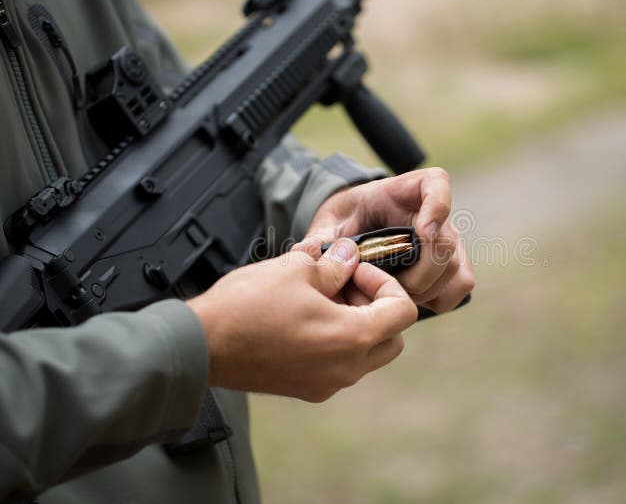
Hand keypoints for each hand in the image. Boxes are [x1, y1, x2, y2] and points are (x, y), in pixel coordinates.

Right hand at [187, 239, 417, 401]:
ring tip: (322, 297)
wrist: (201, 345)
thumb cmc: (247, 305)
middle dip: (377, 306)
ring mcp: (328, 384)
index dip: (384, 281)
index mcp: (353, 338)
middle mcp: (347, 368)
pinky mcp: (307, 389)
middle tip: (344, 284)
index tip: (355, 269)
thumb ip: (335, 264)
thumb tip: (349, 256)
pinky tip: (306, 317)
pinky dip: (337, 341)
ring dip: (358, 323)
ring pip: (367, 354)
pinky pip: (340, 365)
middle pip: (392, 338)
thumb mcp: (297, 269)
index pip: (403, 311)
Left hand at [293, 168, 474, 313]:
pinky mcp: (453, 267)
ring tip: (391, 294)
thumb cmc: (346, 221)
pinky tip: (410, 300)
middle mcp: (435, 215)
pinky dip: (438, 300)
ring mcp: (448, 241)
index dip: (437, 207)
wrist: (356, 232)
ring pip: (455, 270)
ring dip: (424, 290)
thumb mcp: (329, 224)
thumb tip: (306, 255)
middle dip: (418, 272)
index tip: (422, 231)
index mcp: (407, 191)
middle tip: (386, 285)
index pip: (436, 184)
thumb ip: (320, 239)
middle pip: (446, 243)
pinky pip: (460, 288)